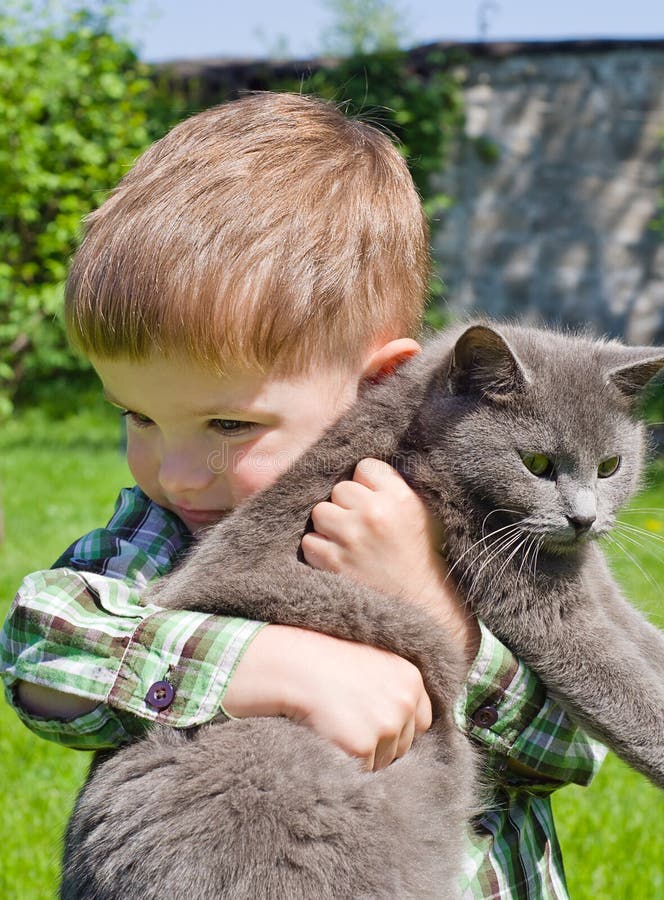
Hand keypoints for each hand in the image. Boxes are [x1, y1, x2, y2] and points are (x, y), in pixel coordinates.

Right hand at [222, 624, 431, 770]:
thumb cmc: (328, 663)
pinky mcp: (363, 747)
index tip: (378, 724)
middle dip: (382, 744)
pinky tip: (331, 737)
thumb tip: (409, 722)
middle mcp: (405, 702)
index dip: (401, 727)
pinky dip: (346, 762)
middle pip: (405, 745)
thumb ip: (396, 689)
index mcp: (411, 679)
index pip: (422, 721)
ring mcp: (386, 725)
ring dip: (365, 755)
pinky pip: (363, 770)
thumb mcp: (374, 663)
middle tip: (350, 724)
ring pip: (384, 761)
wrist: (294, 666)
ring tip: (338, 727)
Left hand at [301, 458, 479, 661]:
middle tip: (362, 527)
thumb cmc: (419, 557)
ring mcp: (351, 538)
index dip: (366, 485)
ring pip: (320, 512)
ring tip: (349, 543)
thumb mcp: (419, 514)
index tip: (373, 502)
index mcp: (399, 498)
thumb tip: (361, 468)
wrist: (420, 606)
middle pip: (340, 489)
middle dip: (347, 506)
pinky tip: (340, 560)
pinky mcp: (333, 562)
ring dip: (330, 527)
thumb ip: (394, 488)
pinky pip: (309, 542)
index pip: (365, 467)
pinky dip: (320, 551)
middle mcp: (374, 514)